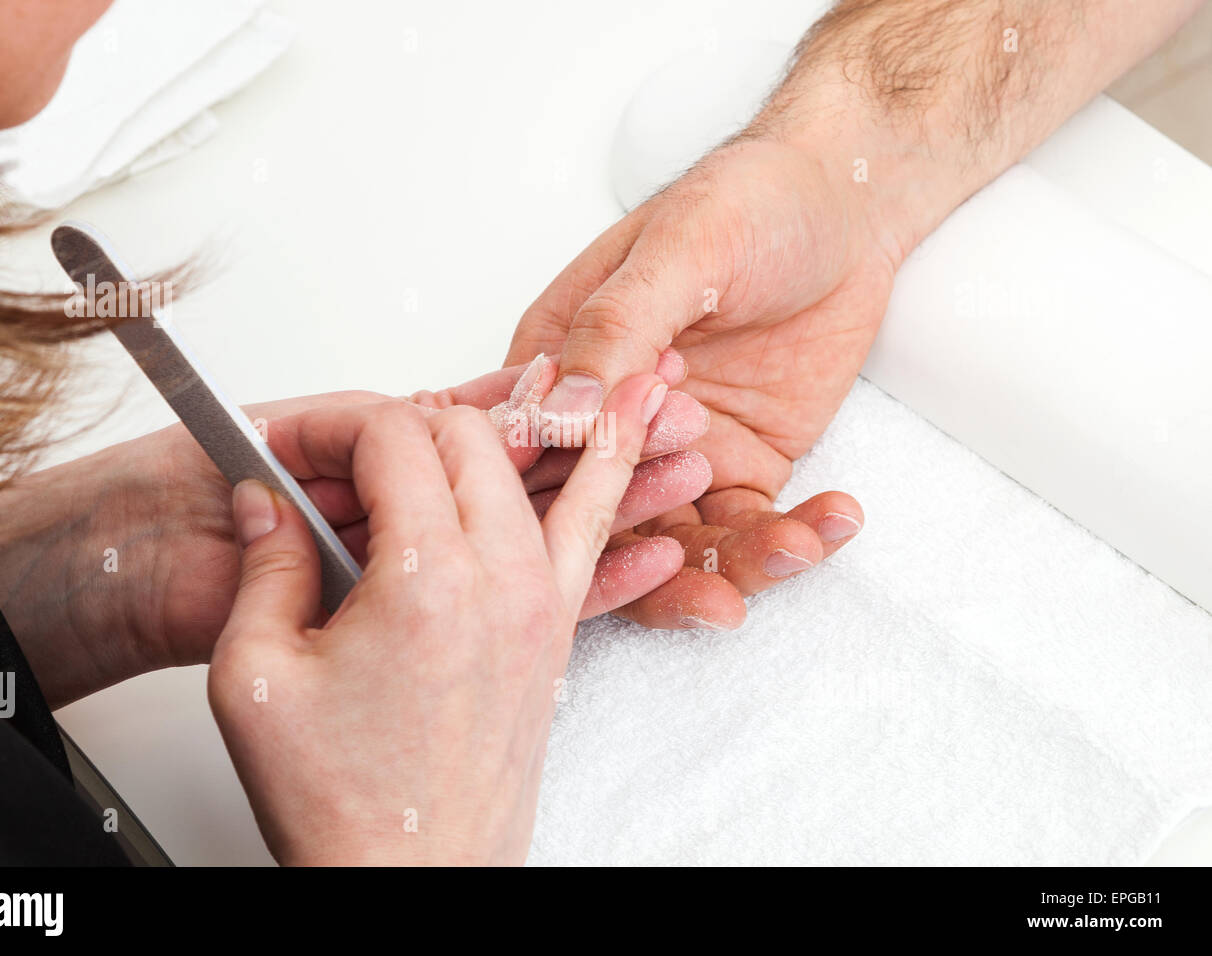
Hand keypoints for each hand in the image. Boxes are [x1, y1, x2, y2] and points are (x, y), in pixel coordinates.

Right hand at [208, 375, 666, 864]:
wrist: (410, 880)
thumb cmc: (345, 804)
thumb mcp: (254, 677)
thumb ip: (263, 566)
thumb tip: (266, 499)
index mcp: (425, 580)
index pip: (394, 438)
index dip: (333, 427)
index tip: (292, 450)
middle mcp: (502, 580)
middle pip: (474, 440)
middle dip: (414, 421)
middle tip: (355, 449)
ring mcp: (542, 605)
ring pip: (559, 470)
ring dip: (564, 415)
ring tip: (621, 361)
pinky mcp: (556, 633)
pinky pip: (593, 530)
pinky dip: (612, 472)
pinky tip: (639, 434)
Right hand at [506, 137, 892, 627]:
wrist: (844, 207)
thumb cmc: (750, 201)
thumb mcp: (681, 249)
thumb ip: (619, 327)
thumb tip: (564, 408)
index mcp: (561, 362)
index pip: (537, 457)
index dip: (570, 512)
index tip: (630, 537)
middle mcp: (606, 422)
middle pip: (601, 524)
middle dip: (657, 574)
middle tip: (718, 596)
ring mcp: (671, 452)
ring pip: (675, 544)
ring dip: (731, 566)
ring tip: (793, 549)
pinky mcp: (736, 467)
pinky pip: (747, 527)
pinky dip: (789, 538)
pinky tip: (832, 521)